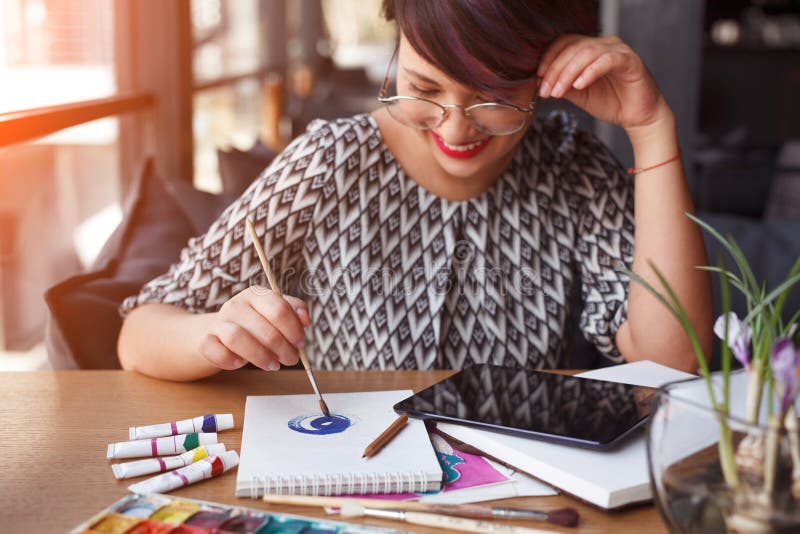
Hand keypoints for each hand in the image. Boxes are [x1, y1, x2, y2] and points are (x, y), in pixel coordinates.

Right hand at [198, 286, 310, 371]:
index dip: (294, 330)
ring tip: (273, 365)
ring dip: (260, 356)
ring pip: (238, 338)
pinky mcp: (205, 341)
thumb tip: (305, 319)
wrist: (217, 333)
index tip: (300, 343)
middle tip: (291, 360)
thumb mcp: (274, 312)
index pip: (279, 309)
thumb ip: (294, 311)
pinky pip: (217, 352)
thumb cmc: (254, 324)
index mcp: (256, 294)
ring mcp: (218, 322)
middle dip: (283, 348)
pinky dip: (231, 361)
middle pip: (264, 328)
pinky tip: (241, 363)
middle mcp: (236, 305)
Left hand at [537, 35, 669, 130]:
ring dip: (568, 73)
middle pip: (573, 47)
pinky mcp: (630, 60)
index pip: (564, 43)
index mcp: (590, 49)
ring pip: (586, 52)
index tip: (537, 78)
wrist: (637, 117)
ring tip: (558, 91)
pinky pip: (606, 60)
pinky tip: (579, 85)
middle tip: (545, 90)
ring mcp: (618, 50)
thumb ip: (562, 85)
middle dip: (555, 70)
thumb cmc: (610, 102)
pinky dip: (590, 72)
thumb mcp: (579, 95)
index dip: (548, 58)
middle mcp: (604, 44)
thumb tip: (539, 81)